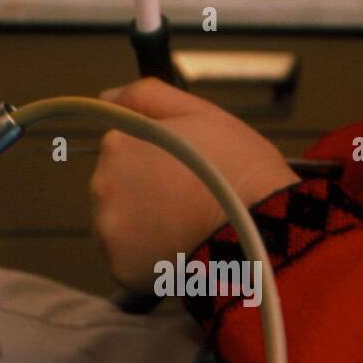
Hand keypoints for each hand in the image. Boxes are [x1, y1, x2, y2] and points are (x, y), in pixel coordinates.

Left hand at [90, 78, 299, 289]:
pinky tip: (178, 249)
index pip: (122, 151)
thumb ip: (147, 97)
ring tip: (185, 225)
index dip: (156, 160)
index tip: (183, 170)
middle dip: (145, 193)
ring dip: (144, 227)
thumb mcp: (200, 114)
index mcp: (118, 146)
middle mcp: (103, 186)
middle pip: (117, 189)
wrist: (260, 229)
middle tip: (189, 199)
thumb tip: (107, 95)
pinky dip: (147, 259)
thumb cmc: (237, 170)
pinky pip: (127, 261)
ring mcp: (107, 229)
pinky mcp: (118, 266)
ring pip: (119, 226)